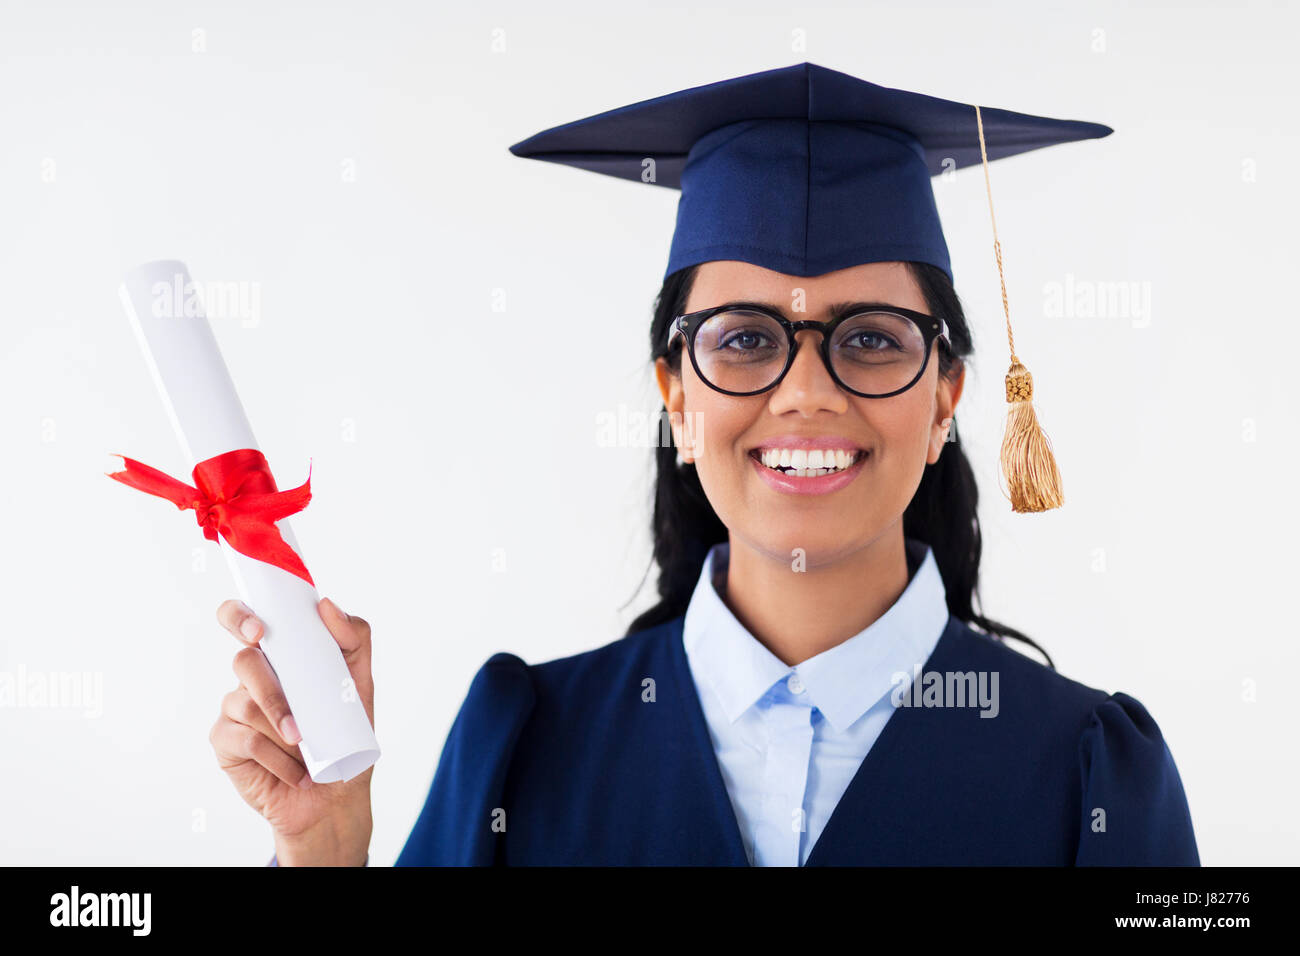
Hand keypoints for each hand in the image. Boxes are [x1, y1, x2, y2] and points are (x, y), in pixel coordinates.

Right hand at [209, 596, 373, 864]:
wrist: (334, 794)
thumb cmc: (345, 734)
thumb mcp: (360, 684)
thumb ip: (354, 639)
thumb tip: (325, 605)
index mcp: (279, 656)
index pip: (244, 619)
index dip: (239, 616)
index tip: (257, 631)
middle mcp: (252, 677)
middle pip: (244, 661)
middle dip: (270, 688)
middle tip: (291, 716)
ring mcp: (234, 708)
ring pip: (246, 703)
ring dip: (282, 728)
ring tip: (306, 747)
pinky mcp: (225, 740)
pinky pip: (244, 738)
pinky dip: (275, 756)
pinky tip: (293, 770)